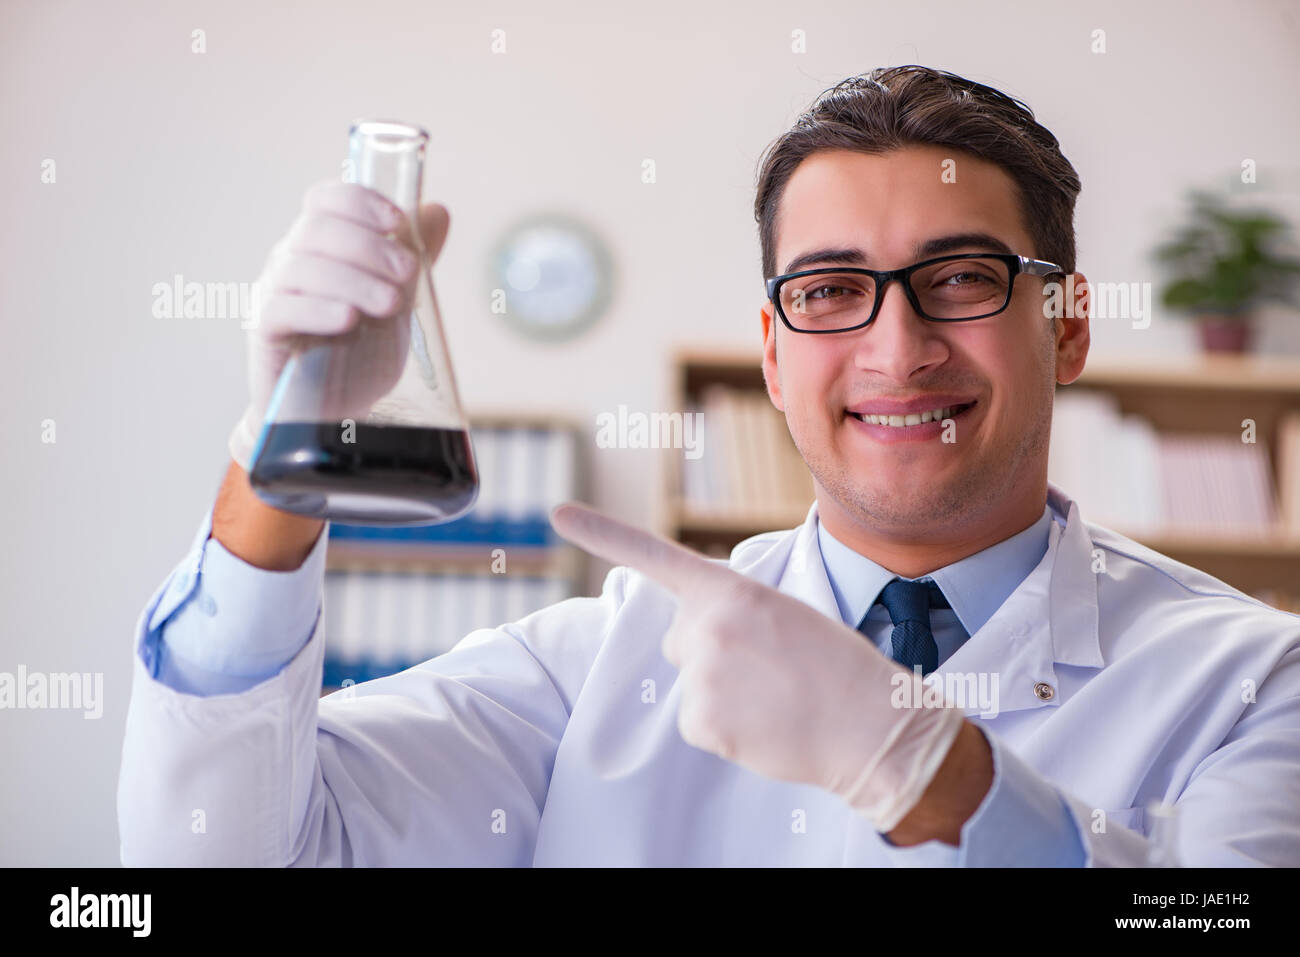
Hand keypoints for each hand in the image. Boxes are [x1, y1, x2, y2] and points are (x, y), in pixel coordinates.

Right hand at [227, 179, 451, 468]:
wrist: (334, 411)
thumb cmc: (359, 351)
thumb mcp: (396, 301)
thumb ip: (412, 257)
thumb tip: (437, 210)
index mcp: (321, 246)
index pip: (325, 200)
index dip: (359, 201)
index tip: (396, 220)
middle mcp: (290, 261)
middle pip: (317, 229)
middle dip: (369, 246)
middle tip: (408, 274)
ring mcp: (274, 294)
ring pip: (302, 267)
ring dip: (353, 280)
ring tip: (390, 304)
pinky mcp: (266, 332)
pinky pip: (282, 310)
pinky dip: (318, 310)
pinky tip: (348, 318)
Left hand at [549, 502, 967, 832]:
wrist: (873, 726)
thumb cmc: (836, 665)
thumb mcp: (784, 614)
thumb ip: (729, 612)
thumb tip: (687, 640)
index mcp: (730, 590)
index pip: (655, 555)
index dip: (602, 532)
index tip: (557, 511)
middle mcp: (706, 627)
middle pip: (681, 639)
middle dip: (711, 650)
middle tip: (768, 664)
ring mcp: (701, 676)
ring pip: (691, 682)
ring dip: (724, 691)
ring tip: (776, 695)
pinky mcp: (702, 723)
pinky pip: (699, 722)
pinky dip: (727, 728)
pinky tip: (766, 724)